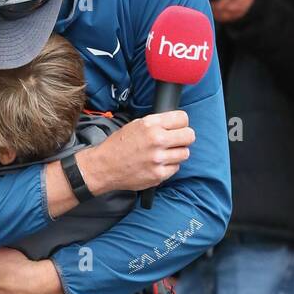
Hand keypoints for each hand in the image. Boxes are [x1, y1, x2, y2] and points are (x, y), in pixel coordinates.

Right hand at [77, 111, 195, 197]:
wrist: (104, 167)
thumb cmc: (118, 146)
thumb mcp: (135, 125)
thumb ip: (156, 123)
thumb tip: (175, 124)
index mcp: (151, 125)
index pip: (183, 119)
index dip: (181, 123)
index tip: (178, 127)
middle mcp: (156, 140)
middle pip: (189, 136)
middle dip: (184, 138)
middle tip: (176, 141)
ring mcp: (158, 159)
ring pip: (185, 153)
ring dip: (177, 153)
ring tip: (165, 154)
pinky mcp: (158, 175)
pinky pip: (176, 168)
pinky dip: (169, 167)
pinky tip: (158, 164)